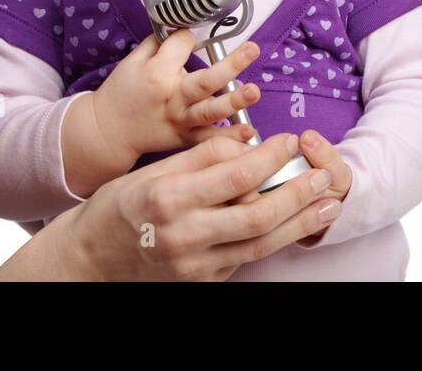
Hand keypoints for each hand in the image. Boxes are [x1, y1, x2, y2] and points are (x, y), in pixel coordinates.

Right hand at [0, 133, 343, 280]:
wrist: (92, 259)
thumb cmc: (120, 207)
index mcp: (171, 197)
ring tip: (329, 206)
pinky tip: (295, 225)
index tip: (290, 140)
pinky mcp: (203, 280)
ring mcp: (196, 264)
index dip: (271, 157)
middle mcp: (185, 234)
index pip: (236, 174)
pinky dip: (274, 239)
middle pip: (259, 214)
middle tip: (325, 176)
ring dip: (301, 224)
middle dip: (299, 193)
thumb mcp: (154, 170)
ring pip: (261, 242)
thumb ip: (201, 157)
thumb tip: (246, 144)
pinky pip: (246, 257)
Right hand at [92, 29, 262, 160]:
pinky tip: (248, 133)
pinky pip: (209, 138)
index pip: (183, 45)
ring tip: (254, 91)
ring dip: (234, 101)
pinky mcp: (185, 138)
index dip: (187, 36)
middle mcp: (172, 97)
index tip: (185, 37)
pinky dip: (228, 138)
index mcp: (157, 73)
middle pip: (205, 80)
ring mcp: (180, 120)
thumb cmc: (121, 92)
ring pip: (210, 110)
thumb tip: (180, 28)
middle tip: (253, 48)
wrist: (107, 130)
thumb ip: (156, 43)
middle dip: (232, 64)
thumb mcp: (131, 61)